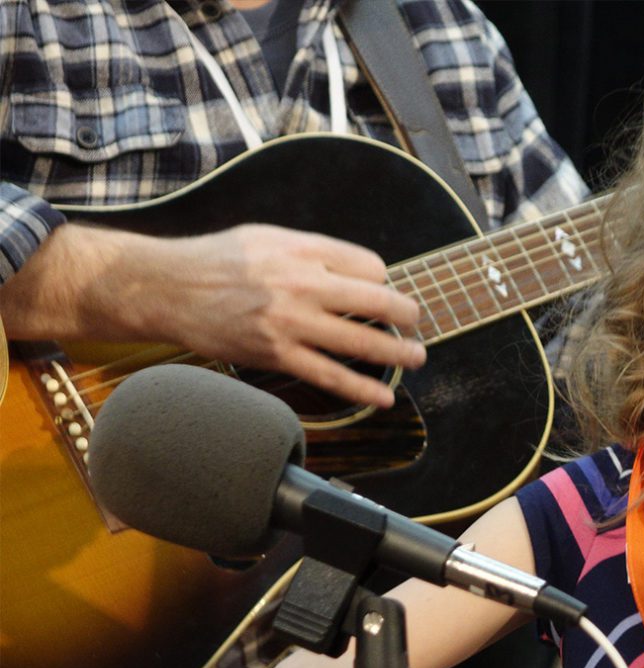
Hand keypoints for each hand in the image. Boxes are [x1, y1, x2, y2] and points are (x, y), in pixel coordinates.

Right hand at [0, 222, 425, 407]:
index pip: (369, 265)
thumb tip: (363, 271)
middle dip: (407, 315)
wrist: (167, 288)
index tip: (384, 292)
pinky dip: (361, 389)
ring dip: (397, 353)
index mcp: (303, 249)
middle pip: (377, 300)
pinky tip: (383, 397)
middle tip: (419, 324)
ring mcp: (290, 322)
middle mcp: (301, 283)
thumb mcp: (268, 237)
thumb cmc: (218, 260)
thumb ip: (315, 252)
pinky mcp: (276, 354)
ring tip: (416, 357)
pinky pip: (329, 375)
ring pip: (361, 341)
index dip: (383, 280)